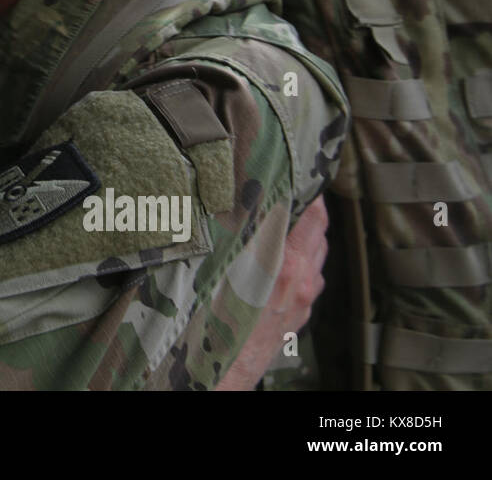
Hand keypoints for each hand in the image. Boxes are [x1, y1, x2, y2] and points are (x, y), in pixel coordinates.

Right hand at [216, 196, 328, 389]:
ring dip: (310, 238)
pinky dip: (305, 263)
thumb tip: (246, 205)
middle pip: (320, 235)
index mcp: (287, 263)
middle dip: (313, 213)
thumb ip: (243, 235)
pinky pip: (311, 280)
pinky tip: (287, 260)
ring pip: (318, 258)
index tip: (308, 178)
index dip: (312, 195)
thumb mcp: (227, 267)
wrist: (228, 363)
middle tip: (301, 193)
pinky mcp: (301, 314)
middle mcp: (303, 280)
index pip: (312, 218)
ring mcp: (305, 299)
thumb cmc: (220, 315)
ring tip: (294, 222)